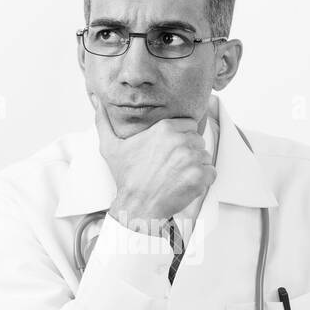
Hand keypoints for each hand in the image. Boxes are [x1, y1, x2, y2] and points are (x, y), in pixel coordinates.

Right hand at [90, 93, 216, 222]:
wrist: (137, 206)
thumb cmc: (127, 178)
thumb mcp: (110, 147)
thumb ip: (104, 121)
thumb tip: (97, 102)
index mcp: (164, 128)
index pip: (187, 124)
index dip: (181, 137)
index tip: (171, 151)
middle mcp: (180, 140)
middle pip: (197, 139)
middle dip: (189, 151)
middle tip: (173, 166)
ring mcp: (191, 158)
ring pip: (204, 156)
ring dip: (196, 166)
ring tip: (178, 176)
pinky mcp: (200, 176)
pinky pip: (211, 172)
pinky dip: (203, 180)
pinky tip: (186, 184)